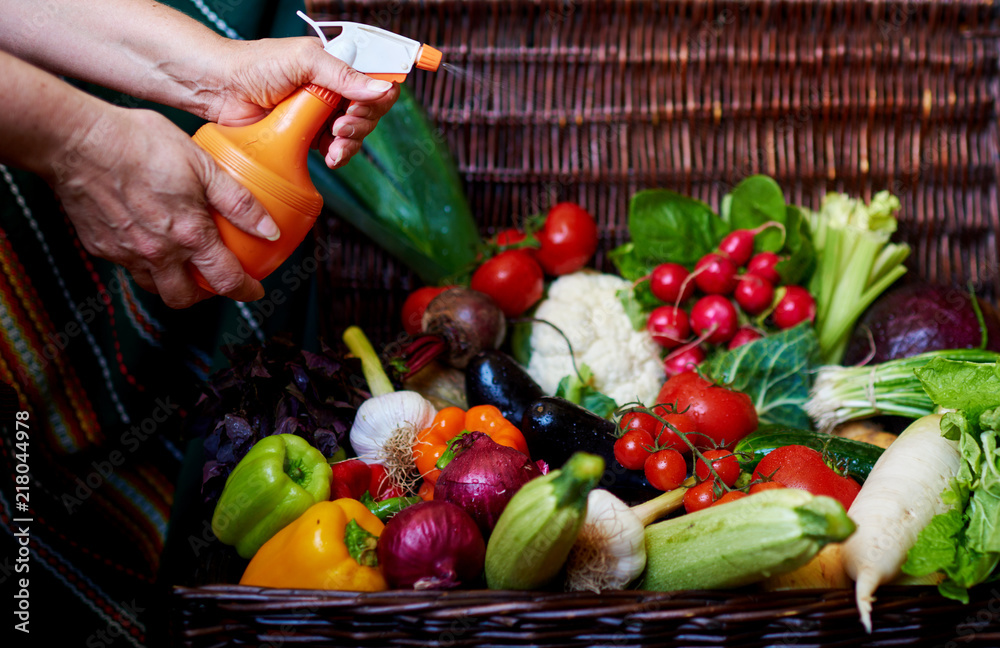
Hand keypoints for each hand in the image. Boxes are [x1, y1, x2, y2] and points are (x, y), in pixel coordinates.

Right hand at [49, 105, 275, 307]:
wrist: (77, 140)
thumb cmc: (139, 144)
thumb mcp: (203, 165)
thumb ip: (239, 202)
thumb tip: (269, 229)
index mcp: (188, 235)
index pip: (225, 280)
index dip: (245, 291)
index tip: (254, 291)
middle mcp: (157, 252)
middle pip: (185, 298)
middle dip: (205, 295)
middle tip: (215, 279)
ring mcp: (126, 253)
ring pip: (154, 286)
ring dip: (173, 281)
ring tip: (183, 261)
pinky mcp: (101, 246)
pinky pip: (128, 266)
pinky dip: (144, 262)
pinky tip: (149, 238)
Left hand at [209, 37, 399, 167]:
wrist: (220, 88)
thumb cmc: (256, 64)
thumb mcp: (305, 61)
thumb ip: (343, 75)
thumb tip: (382, 88)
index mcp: (337, 66)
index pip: (377, 80)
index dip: (379, 95)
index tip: (362, 104)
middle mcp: (333, 90)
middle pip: (370, 110)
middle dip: (362, 122)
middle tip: (341, 125)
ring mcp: (322, 114)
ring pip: (356, 133)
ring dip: (351, 142)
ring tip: (333, 143)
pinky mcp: (308, 136)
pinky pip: (336, 150)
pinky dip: (338, 156)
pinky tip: (329, 157)